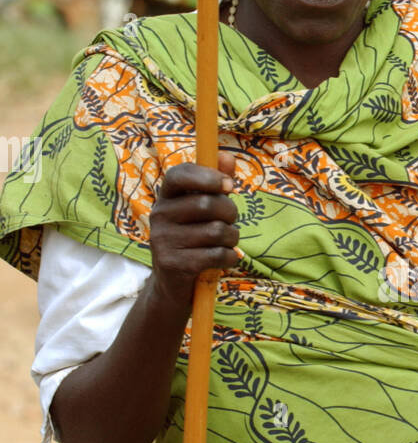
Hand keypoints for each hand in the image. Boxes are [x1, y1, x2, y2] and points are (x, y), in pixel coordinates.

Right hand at [148, 150, 239, 313]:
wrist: (173, 285)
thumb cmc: (193, 240)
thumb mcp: (202, 210)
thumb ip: (216, 182)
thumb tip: (228, 157)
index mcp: (166, 197)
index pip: (180, 174)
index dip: (208, 176)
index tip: (229, 185)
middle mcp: (159, 215)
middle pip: (207, 204)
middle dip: (230, 213)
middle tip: (230, 221)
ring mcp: (163, 240)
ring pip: (216, 231)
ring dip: (232, 238)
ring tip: (226, 242)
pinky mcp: (173, 264)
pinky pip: (216, 254)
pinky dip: (230, 257)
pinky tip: (226, 258)